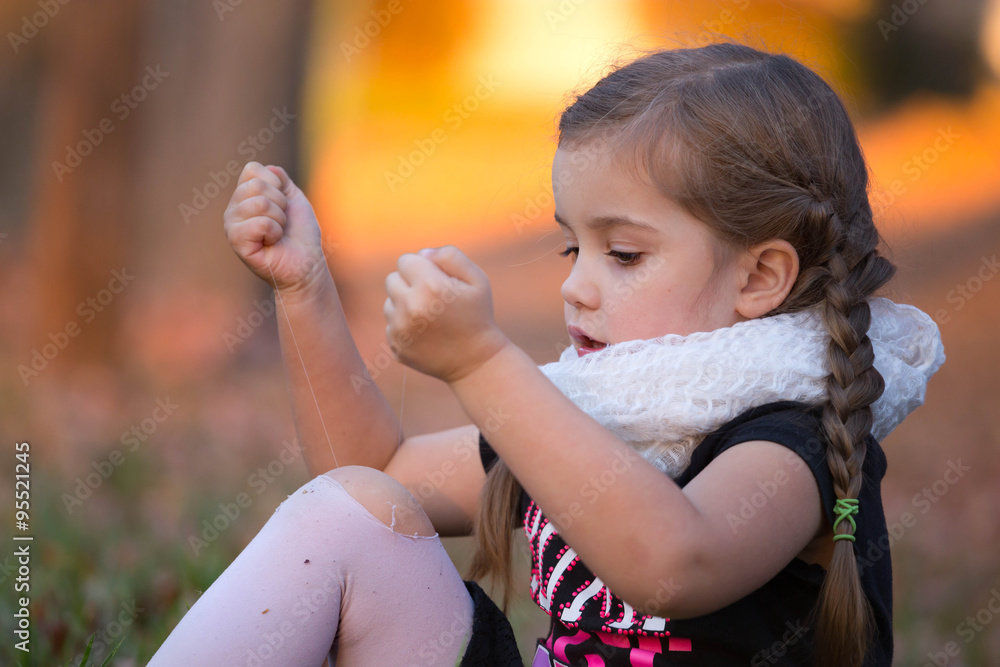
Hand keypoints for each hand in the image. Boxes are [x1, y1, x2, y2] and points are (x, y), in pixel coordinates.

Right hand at [223, 161, 329, 296]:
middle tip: (281, 222)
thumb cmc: (300, 234)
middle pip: (257, 185)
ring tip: (277, 233)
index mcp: (244, 196)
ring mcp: (232, 225)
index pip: (252, 169)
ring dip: (279, 219)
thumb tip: (269, 168)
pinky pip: (260, 223)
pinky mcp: (236, 241)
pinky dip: (274, 231)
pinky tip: (271, 242)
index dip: (276, 183)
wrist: (306, 264)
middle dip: (280, 203)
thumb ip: (281, 180)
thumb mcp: (294, 199)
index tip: (283, 204)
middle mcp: (233, 208)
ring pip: (259, 203)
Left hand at [384, 245, 508, 383]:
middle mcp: (411, 307)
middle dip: (410, 284)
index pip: (406, 260)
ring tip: (430, 317)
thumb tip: (422, 253)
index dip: (423, 268)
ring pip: (389, 302)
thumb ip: (450, 256)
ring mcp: (400, 329)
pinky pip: (390, 324)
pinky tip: (426, 333)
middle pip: (392, 279)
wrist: (476, 361)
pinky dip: (404, 326)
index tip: (438, 281)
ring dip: (405, 305)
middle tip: (433, 299)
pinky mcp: (396, 345)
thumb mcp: (477, 280)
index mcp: (430, 286)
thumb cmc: (478, 316)